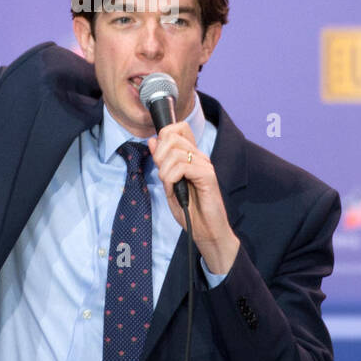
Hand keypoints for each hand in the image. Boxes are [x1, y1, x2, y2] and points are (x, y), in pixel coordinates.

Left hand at [147, 122, 240, 273]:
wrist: (206, 232)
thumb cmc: (190, 211)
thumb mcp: (169, 184)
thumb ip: (161, 163)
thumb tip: (152, 140)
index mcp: (191, 156)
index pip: (178, 128)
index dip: (163, 137)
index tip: (159, 158)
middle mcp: (199, 156)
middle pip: (172, 136)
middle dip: (159, 156)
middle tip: (162, 175)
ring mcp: (205, 165)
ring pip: (175, 152)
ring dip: (164, 171)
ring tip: (170, 186)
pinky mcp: (208, 176)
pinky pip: (183, 167)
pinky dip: (172, 178)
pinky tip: (175, 189)